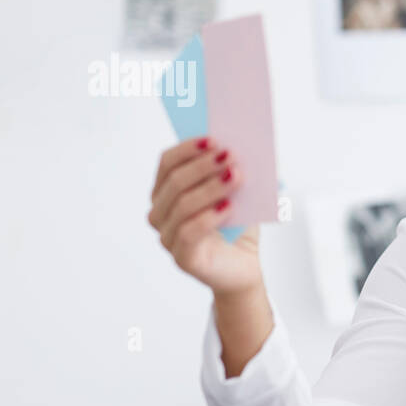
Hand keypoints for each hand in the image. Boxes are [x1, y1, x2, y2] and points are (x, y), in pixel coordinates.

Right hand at [148, 136, 260, 294]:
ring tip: (236, 177)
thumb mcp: (236, 194)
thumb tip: (234, 148)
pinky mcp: (183, 259)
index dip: (187, 149)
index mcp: (167, 193)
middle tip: (230, 156)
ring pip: (182, 206)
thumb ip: (231, 172)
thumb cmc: (236, 228)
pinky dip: (209, 217)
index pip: (166, 164)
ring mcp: (168, 237)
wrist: (245, 266)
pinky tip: (228, 207)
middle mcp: (161, 214)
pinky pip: (189, 233)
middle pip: (174, 183)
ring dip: (211, 188)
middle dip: (203, 166)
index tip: (213, 139)